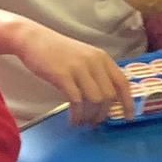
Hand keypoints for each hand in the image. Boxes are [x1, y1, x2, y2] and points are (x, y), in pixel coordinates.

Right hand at [13, 23, 134, 125]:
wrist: (33, 39)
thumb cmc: (57, 52)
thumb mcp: (84, 58)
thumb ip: (97, 74)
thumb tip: (106, 100)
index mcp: (102, 58)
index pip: (122, 82)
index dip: (128, 102)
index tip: (128, 117)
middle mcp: (94, 62)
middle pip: (109, 95)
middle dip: (104, 114)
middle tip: (94, 122)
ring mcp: (79, 68)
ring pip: (95, 100)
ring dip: (90, 116)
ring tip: (82, 121)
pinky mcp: (63, 75)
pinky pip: (76, 101)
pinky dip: (77, 115)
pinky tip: (73, 120)